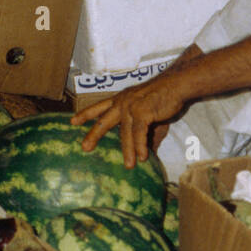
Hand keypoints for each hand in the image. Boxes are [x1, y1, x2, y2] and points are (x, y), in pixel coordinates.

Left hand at [71, 75, 186, 166]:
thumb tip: (148, 155)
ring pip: (125, 132)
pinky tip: (142, 158)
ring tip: (128, 166)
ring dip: (127, 150)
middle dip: (94, 134)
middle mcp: (123, 102)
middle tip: (85, 148)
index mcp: (122, 99)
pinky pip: (138, 132)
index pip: (100, 106)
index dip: (86, 114)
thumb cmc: (165, 98)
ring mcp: (132, 106)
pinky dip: (140, 146)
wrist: (178, 84)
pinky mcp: (143, 111)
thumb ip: (148, 136)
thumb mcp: (153, 118)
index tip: (73, 121)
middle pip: (104, 120)